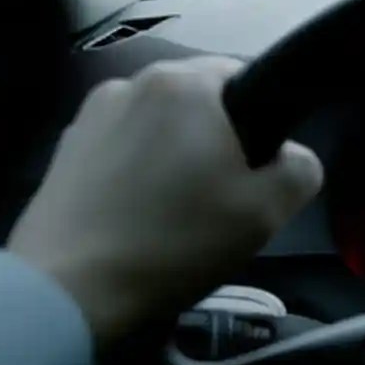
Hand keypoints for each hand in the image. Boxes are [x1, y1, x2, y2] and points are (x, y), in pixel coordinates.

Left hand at [8, 56, 322, 348]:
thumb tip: (291, 158)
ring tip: (176, 217)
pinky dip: (138, 176)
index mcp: (185, 83)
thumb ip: (300, 170)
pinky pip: (123, 151)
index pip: (247, 76)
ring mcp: (90, 114)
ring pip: (160, 129)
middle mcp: (133, 81)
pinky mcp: (64, 150)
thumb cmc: (177, 241)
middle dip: (218, 143)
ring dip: (177, 159)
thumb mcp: (267, 212)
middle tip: (226, 203)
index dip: (266, 124)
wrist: (70, 288)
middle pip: (200, 105)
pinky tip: (138, 222)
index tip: (260, 175)